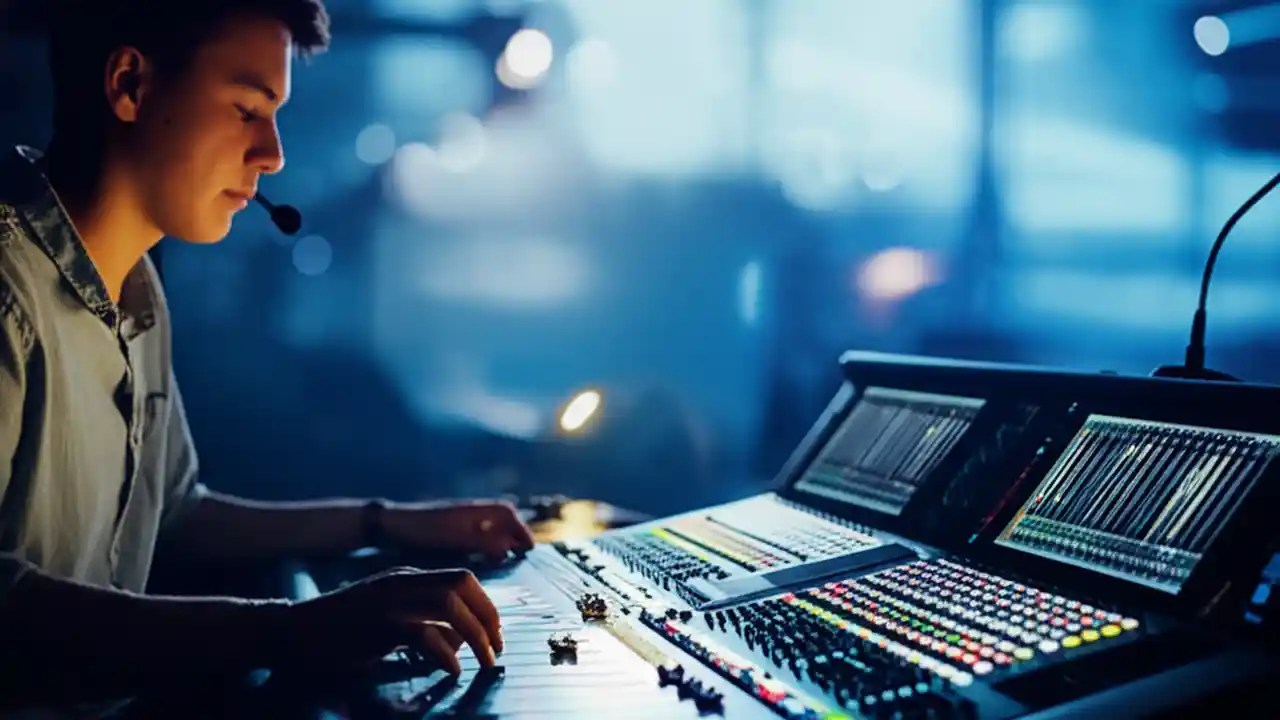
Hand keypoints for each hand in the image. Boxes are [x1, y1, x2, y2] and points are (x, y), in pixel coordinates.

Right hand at [278, 566, 501, 673]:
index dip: (486, 604)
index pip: (462, 578)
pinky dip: (445, 652)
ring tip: (484, 661)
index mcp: (406, 577)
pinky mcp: (376, 624)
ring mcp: (388, 599)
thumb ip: (423, 622)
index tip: (496, 633)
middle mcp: (401, 581)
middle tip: (497, 648)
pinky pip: (422, 632)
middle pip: (462, 584)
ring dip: (475, 634)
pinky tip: (452, 670)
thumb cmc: (339, 631)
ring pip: (449, 603)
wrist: (290, 632)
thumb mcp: (387, 620)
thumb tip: (461, 639)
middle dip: (488, 616)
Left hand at [381, 500, 535, 561]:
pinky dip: (482, 544)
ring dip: (498, 540)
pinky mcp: (446, 530)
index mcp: (474, 511)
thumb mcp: (457, 539)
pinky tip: (477, 560)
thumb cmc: (422, 531)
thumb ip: (484, 542)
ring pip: (487, 527)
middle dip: (513, 534)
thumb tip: (509, 548)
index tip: (528, 548)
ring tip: (502, 560)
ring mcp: (457, 520)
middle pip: (500, 518)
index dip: (521, 530)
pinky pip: (473, 534)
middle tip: (519, 555)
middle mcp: (469, 513)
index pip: (507, 513)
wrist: (389, 525)